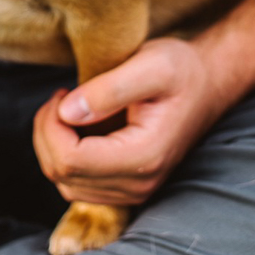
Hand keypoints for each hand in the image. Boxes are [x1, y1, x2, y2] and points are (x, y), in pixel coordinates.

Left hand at [33, 37, 224, 205]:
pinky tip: (76, 125)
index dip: (50, 126)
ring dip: (53, 145)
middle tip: (62, 96)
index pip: (69, 160)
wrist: (208, 84)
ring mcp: (134, 190)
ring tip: (68, 108)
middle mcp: (139, 183)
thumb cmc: (181, 69)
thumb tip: (67, 113)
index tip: (63, 93)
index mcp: (143, 156)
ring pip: (65, 184)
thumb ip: (108, 89)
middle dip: (47, 133)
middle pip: (62, 175)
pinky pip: (78, 184)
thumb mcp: (150, 64)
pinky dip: (65, 156)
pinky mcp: (127, 186)